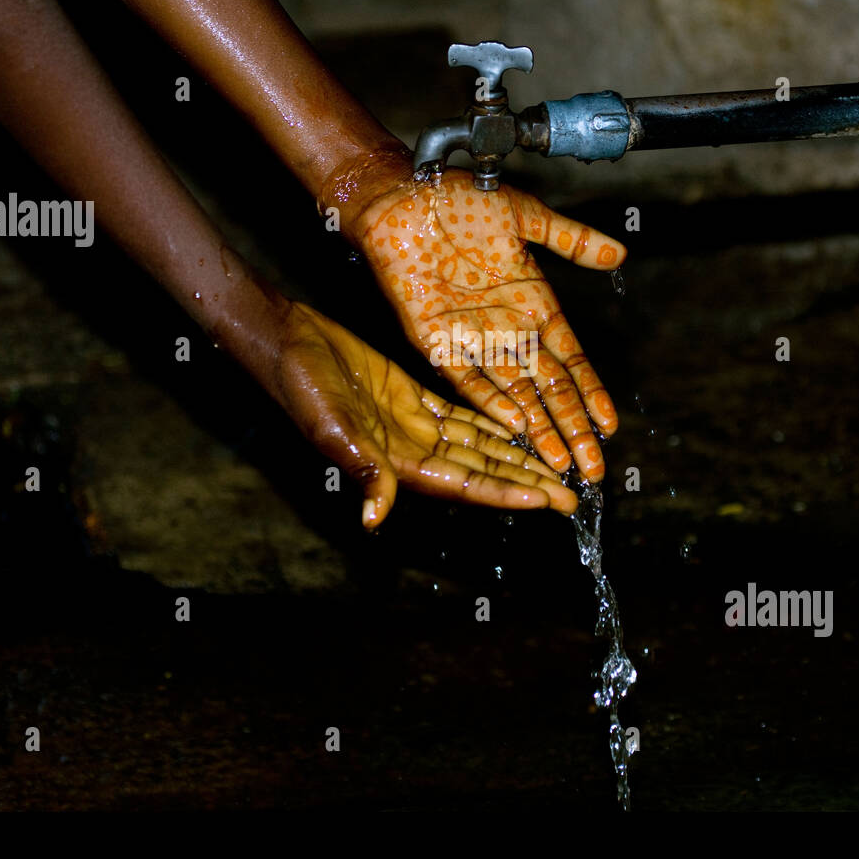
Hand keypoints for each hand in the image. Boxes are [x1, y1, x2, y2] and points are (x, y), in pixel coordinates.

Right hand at [271, 301, 577, 527]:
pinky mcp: (413, 398)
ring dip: (516, 458)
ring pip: (478, 446)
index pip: (465, 485)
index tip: (548, 500)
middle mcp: (411, 452)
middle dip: (526, 484)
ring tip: (558, 466)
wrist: (286, 339)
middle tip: (573, 496)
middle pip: (482, 473)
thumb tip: (375, 518)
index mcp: (395, 464)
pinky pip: (464, 415)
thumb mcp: (329, 424)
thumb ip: (359, 467)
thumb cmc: (299, 382)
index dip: (507, 493)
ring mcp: (414, 426)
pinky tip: (523, 425)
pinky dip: (493, 423)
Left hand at [347, 167, 626, 480]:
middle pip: (547, 389)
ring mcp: (473, 338)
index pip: (570, 361)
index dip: (590, 393)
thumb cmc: (463, 199)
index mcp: (532, 304)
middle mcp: (507, 328)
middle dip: (572, 428)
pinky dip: (491, 401)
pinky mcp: (436, 339)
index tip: (610, 424)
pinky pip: (467, 378)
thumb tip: (620, 252)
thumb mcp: (528, 217)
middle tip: (593, 467)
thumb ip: (572, 240)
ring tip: (559, 461)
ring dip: (538, 428)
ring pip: (514, 394)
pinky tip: (514, 426)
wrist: (407, 193)